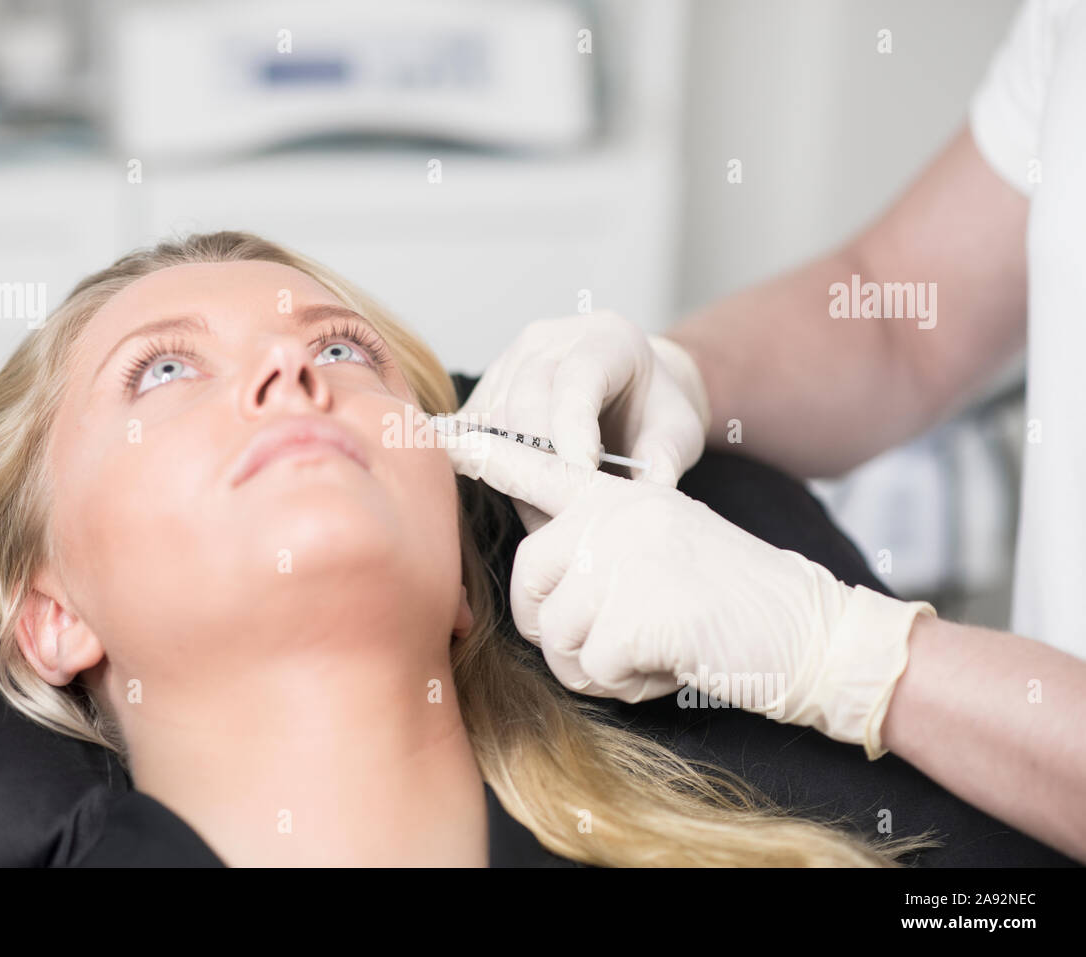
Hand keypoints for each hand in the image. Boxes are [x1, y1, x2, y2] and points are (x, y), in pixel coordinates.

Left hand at [444, 429, 936, 759]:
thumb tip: (539, 586)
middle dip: (560, 631)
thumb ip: (602, 547)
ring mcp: (627, 558)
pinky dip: (629, 686)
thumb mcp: (662, 549)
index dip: (488, 456)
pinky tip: (673, 665)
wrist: (814, 631)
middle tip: (618, 640)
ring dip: (598, 665)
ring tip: (657, 648)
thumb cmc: (734, 601)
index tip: (440, 435)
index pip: (540, 470)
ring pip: (558, 636)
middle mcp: (617, 516)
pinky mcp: (639, 610)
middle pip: (529, 584)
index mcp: (620, 498)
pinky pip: (594, 669)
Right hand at [456, 311, 710, 532]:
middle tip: (562, 506)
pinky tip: (515, 486)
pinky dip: (489, 460)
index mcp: (606, 339)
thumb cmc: (653, 411)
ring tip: (544, 507)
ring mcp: (512, 358)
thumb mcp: (678, 430)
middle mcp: (550, 339)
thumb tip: (648, 494)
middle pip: (526, 398)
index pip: (578, 379)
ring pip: (494, 417)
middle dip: (540, 456)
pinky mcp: (488, 385)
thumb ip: (665, 459)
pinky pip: (474, 427)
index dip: (573, 429)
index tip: (581, 474)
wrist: (632, 390)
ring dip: (514, 466)